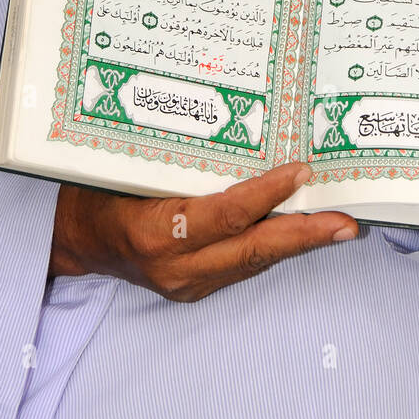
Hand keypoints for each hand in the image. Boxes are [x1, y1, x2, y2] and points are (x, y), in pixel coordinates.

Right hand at [48, 162, 357, 301]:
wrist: (71, 237)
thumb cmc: (97, 189)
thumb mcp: (132, 167)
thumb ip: (181, 162)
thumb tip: (239, 129)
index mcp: (155, 232)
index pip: (226, 214)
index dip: (267, 194)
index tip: (301, 170)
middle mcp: (174, 267)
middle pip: (253, 250)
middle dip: (305, 236)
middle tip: (347, 223)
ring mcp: (185, 285)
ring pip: (253, 261)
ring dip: (297, 243)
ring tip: (338, 225)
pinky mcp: (193, 290)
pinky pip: (241, 266)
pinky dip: (272, 247)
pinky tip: (300, 233)